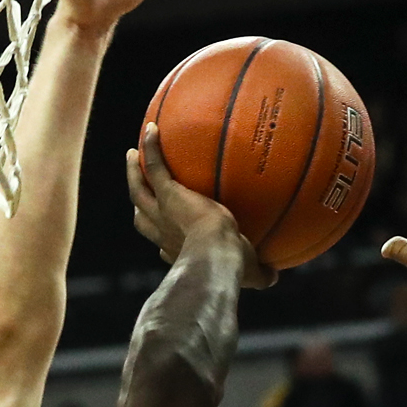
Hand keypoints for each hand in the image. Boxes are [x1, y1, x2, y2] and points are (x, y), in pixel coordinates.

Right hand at [125, 123, 273, 287]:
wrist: (216, 254)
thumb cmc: (233, 267)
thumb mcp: (250, 272)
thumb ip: (261, 274)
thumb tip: (274, 277)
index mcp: (179, 250)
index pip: (165, 244)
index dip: (163, 240)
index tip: (166, 235)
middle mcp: (164, 232)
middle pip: (142, 217)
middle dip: (139, 202)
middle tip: (139, 187)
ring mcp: (162, 212)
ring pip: (138, 190)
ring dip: (134, 173)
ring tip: (132, 155)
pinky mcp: (168, 193)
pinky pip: (155, 166)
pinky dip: (151, 148)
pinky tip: (153, 129)